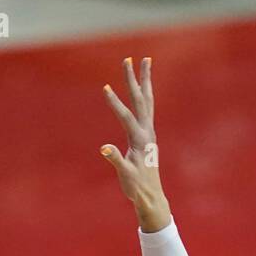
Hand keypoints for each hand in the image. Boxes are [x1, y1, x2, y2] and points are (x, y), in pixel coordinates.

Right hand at [100, 57, 170, 232]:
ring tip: (145, 61)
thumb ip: (116, 160)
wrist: (151, 196)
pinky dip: (145, 95)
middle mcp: (147, 132)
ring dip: (145, 81)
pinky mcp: (148, 135)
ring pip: (147, 100)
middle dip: (134, 79)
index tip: (105, 87)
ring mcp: (149, 132)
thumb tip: (104, 148)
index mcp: (140, 140)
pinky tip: (143, 89)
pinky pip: (147, 108)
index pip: (126, 116)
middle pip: (141, 100)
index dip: (115, 103)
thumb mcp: (125, 175)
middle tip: (128, 59)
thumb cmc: (137, 187)